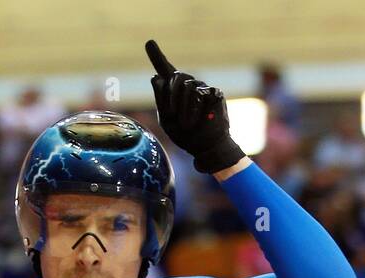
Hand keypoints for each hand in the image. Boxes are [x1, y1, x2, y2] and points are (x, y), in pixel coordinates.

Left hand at [146, 39, 244, 174]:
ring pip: (188, 86)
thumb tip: (155, 77)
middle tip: (171, 113)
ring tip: (187, 124)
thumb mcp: (166, 121)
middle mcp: (188, 86)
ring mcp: (203, 88)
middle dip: (171, 95)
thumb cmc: (186, 136)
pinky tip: (202, 119)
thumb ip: (160, 100)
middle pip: (176, 76)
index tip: (149, 42)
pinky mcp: (215, 94)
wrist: (206, 148)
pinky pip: (202, 93)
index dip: (157, 56)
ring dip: (184, 107)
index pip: (165, 71)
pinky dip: (198, 109)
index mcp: (174, 92)